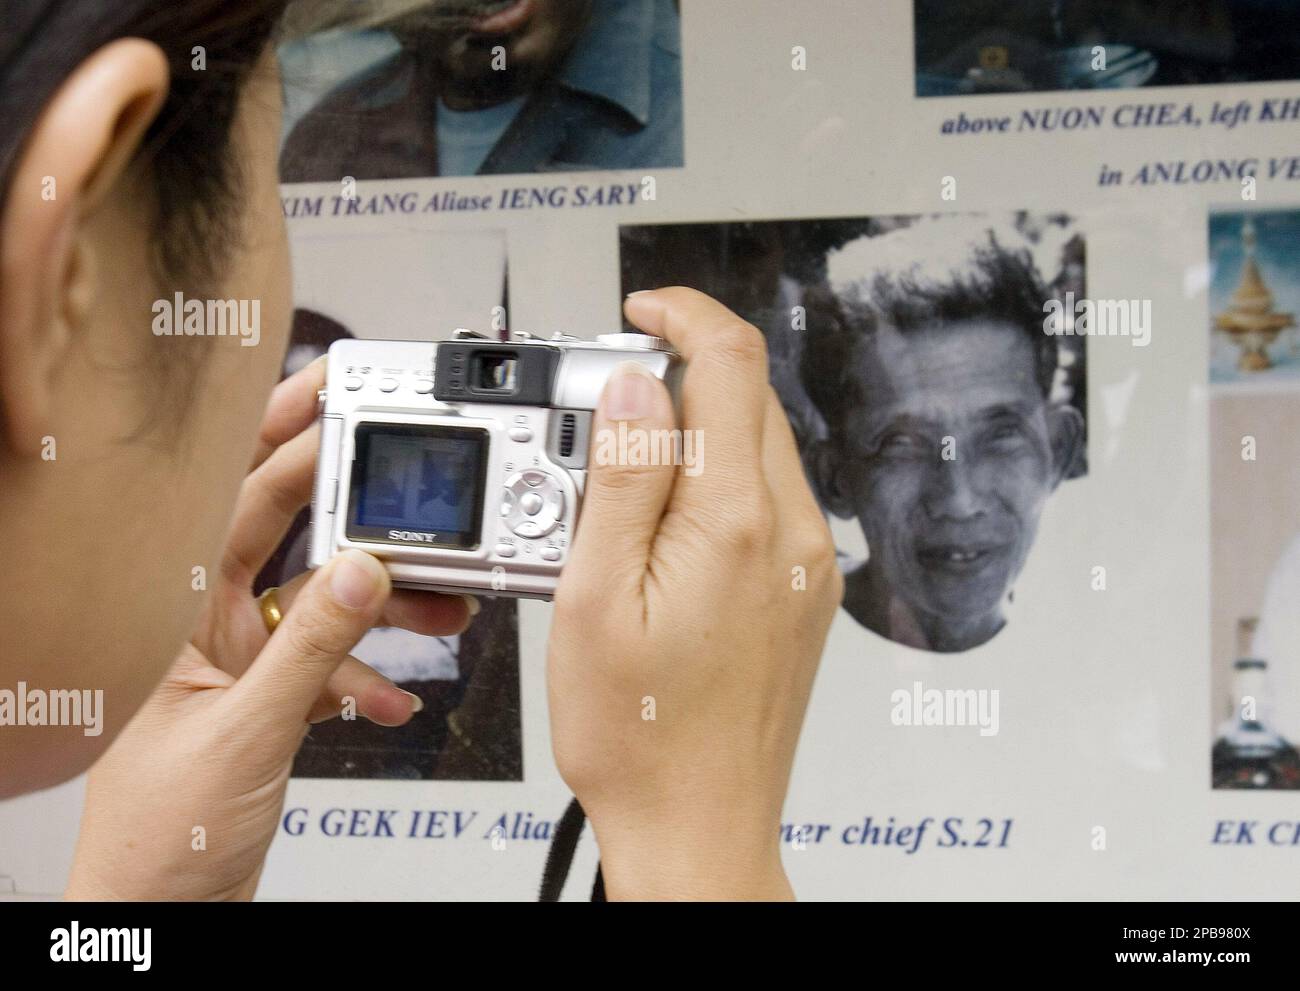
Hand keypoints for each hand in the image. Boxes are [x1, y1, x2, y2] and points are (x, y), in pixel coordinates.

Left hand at [66, 358, 475, 900]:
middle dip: (349, 498)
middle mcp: (206, 628)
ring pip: (323, 601)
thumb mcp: (248, 732)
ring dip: (383, 604)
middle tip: (397, 449)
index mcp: (178, 617)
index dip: (288, 441)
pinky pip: (331, 662)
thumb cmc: (163, 838)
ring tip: (436, 608)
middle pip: (285, 532)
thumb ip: (313, 647)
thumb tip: (367, 570)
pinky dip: (368, 675)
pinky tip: (395, 693)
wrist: (165, 915)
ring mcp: (239, 663)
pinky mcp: (269, 701)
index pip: (236, 503)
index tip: (334, 396)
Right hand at [547, 288, 842, 899]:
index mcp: (740, 523)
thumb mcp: (592, 597)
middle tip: (606, 411)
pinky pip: (767, 502)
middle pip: (751, 398)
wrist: (698, 824)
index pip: (731, 364)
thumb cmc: (640, 736)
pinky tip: (663, 532)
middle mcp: (795, 535)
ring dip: (696, 434)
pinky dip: (716, 484)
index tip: (643, 311)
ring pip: (760, 448)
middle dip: (681, 376)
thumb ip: (619, 478)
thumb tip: (632, 387)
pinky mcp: (806, 592)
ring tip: (621, 489)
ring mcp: (810, 566)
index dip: (684, 315)